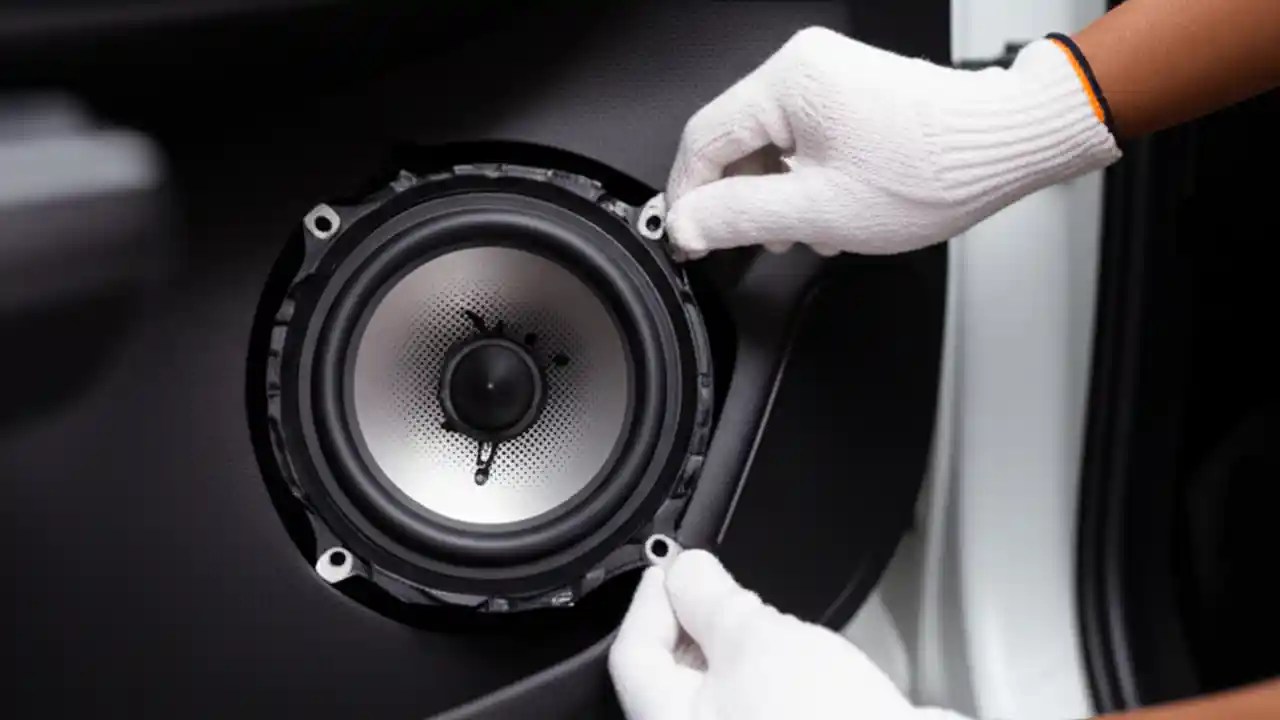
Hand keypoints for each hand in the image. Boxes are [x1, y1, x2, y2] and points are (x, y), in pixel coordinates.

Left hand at [608, 549, 968, 719]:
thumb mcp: (754, 638)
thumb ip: (710, 599)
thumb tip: (687, 570)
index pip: (634, 654)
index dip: (654, 597)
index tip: (675, 563)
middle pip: (675, 672)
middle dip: (695, 620)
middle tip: (717, 582)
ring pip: (719, 688)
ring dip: (735, 648)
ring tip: (764, 621)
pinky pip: (759, 704)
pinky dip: (768, 676)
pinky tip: (796, 659)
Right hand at [665, 27, 1120, 257]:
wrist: (1003, 146)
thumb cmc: (930, 170)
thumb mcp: (817, 211)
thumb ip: (738, 218)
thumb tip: (688, 224)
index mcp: (787, 80)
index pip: (702, 139)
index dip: (688, 197)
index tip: (687, 237)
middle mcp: (804, 66)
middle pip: (735, 141)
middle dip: (741, 199)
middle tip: (756, 242)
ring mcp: (829, 76)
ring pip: (770, 145)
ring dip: (776, 195)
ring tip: (807, 233)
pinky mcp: (851, 92)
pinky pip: (802, 138)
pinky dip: (804, 180)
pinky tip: (828, 214)